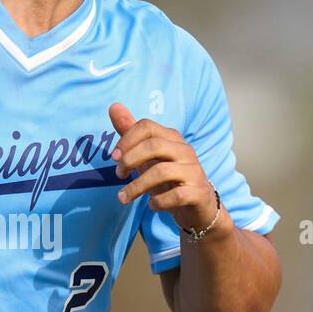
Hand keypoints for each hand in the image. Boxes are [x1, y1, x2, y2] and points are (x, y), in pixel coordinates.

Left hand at [108, 102, 223, 232]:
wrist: (198, 205)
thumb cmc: (169, 177)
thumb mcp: (148, 155)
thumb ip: (132, 133)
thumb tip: (114, 106)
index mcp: (172, 138)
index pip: (147, 126)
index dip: (126, 139)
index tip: (114, 157)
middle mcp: (184, 150)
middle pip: (153, 145)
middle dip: (129, 160)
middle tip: (118, 175)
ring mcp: (193, 171)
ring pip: (162, 172)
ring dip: (137, 186)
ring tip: (124, 197)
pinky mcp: (198, 192)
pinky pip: (176, 195)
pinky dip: (158, 202)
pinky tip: (151, 206)